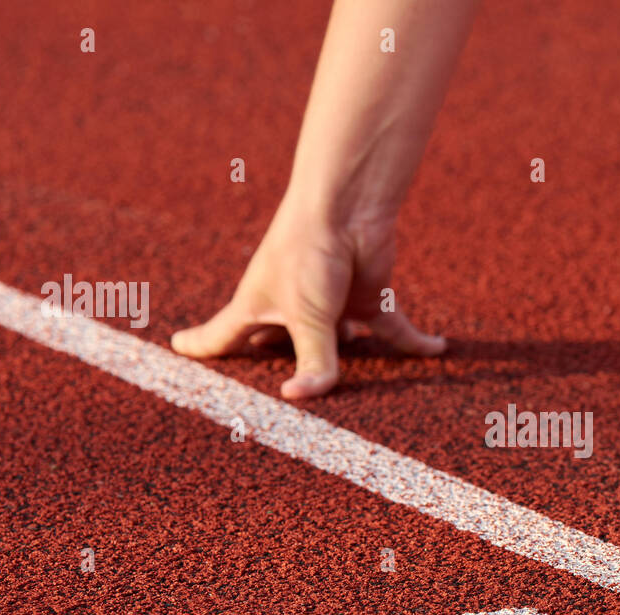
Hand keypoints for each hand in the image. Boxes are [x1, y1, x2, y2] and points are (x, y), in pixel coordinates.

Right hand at [171, 204, 444, 398]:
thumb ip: (312, 362)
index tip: (178, 350)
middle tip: (274, 399)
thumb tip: (302, 397)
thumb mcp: (307, 317)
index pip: (222, 337)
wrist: (349, 207)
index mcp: (257, 308)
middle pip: (281, 351)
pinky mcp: (368, 300)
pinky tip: (441, 349)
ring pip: (338, 349)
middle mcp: (291, 310)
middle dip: (280, 371)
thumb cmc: (308, 252)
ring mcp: (330, 308)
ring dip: (348, 367)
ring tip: (355, 403)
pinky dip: (417, 342)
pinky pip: (395, 330)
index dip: (200, 347)